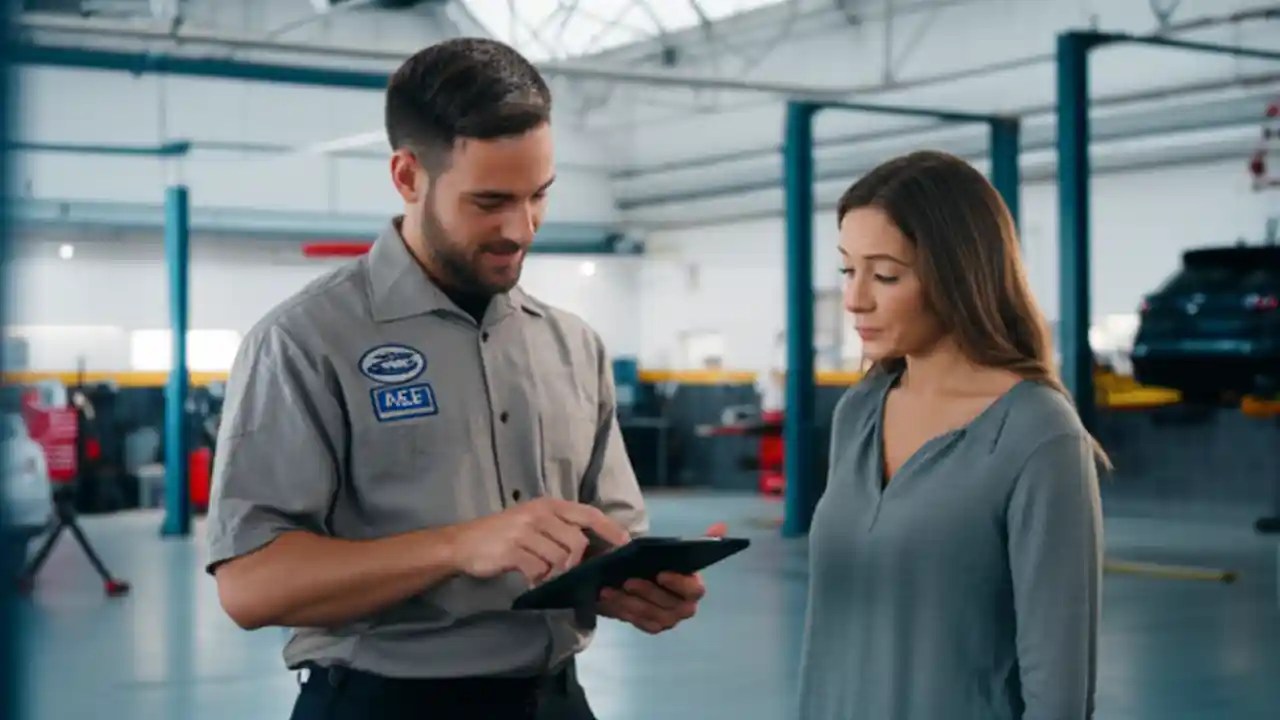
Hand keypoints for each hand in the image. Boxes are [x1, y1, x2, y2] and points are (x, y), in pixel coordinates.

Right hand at [446, 497, 630, 584]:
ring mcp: (524, 531)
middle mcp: (539, 514)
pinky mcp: (512, 550)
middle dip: (577, 562)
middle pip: (576, 541)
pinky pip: (538, 569)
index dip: (610, 529)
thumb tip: (591, 550)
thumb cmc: (503, 535)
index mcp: (548, 505)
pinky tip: (530, 578)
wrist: (463, 543)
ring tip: (543, 574)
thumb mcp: (534, 524)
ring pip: (558, 558)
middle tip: (568, 573)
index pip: (588, 514)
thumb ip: (560, 531)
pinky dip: (538, 578)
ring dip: (555, 572)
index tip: (625, 544)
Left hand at [596, 522, 725, 633]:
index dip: (678, 583)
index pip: (693, 590)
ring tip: (609, 588)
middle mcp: (684, 608)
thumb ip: (701, 540)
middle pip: (668, 605)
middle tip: (626, 579)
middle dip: (646, 592)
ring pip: (649, 615)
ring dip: (629, 602)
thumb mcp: (677, 549)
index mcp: (694, 588)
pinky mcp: (650, 625)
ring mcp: (667, 619)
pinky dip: (621, 610)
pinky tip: (607, 598)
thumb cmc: (663, 562)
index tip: (660, 573)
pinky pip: (636, 622)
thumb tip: (721, 526)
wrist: (646, 576)